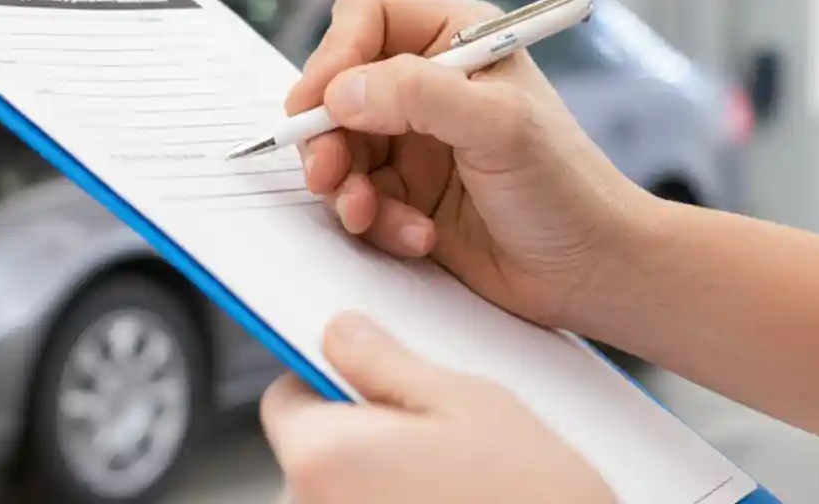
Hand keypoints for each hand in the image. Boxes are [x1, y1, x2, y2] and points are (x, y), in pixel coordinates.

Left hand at [261, 312, 613, 503]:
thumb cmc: (533, 498)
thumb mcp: (465, 401)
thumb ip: (384, 361)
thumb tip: (338, 331)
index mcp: (322, 456)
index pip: (284, 399)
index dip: (329, 381)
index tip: (376, 385)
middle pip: (312, 450)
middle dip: (359, 434)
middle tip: (432, 436)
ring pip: (340, 489)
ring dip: (378, 480)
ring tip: (450, 481)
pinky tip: (448, 503)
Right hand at [287, 0, 652, 329]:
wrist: (591, 271)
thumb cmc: (567, 188)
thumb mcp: (499, 127)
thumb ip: (418, 95)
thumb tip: (340, 91)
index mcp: (455, 40)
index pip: (367, 16)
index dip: (335, 54)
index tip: (319, 103)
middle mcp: (428, 83)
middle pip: (337, 87)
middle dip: (328, 135)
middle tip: (329, 174)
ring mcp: (414, 139)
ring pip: (339, 148)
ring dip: (348, 187)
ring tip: (369, 216)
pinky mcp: (406, 191)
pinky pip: (358, 197)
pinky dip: (376, 220)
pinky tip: (418, 238)